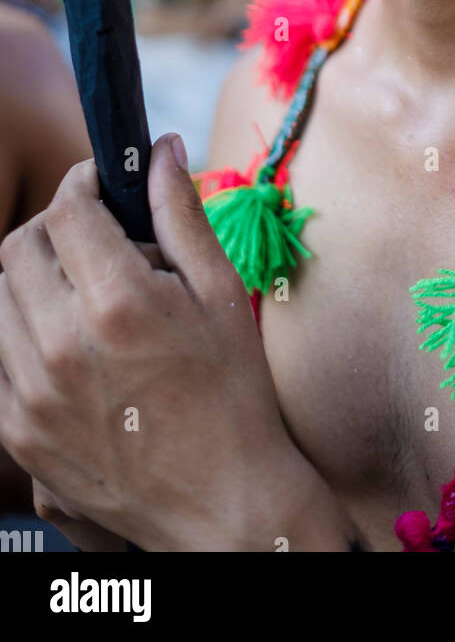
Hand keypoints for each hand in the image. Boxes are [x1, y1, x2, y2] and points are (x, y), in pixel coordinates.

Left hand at [0, 135, 344, 550]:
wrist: (223, 504)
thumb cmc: (234, 394)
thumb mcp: (221, 293)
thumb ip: (181, 214)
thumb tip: (161, 148)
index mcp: (119, 304)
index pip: (68, 208)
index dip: (85, 181)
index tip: (103, 183)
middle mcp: (63, 346)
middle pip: (19, 246)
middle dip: (55, 226)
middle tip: (96, 236)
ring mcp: (31, 393)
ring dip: (34, 279)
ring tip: (86, 296)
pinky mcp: (17, 431)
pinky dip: (23, 334)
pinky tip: (72, 345)